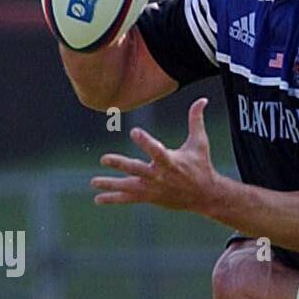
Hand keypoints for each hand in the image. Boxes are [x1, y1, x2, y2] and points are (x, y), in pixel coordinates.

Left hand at [92, 98, 221, 213]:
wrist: (205, 196)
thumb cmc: (201, 166)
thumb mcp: (200, 143)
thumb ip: (196, 120)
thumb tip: (202, 100)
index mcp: (171, 162)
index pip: (156, 151)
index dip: (145, 142)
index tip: (134, 131)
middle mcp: (159, 176)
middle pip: (137, 170)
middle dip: (121, 165)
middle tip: (104, 159)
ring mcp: (153, 188)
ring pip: (129, 186)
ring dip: (111, 184)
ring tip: (93, 182)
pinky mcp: (149, 197)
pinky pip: (129, 198)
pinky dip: (113, 198)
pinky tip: (98, 199)